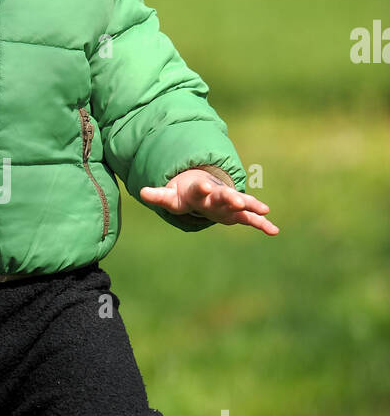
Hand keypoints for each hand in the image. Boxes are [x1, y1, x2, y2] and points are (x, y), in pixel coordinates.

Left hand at [140, 169, 278, 234]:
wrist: (200, 188)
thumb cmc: (183, 195)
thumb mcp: (170, 196)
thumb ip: (158, 195)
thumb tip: (141, 191)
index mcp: (198, 191)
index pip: (199, 188)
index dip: (200, 187)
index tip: (203, 185)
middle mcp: (216, 195)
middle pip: (223, 195)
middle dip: (231, 197)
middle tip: (238, 200)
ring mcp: (228, 202)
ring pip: (241, 204)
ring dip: (250, 206)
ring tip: (264, 210)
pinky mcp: (237, 212)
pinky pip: (250, 218)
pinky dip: (261, 223)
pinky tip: (274, 231)